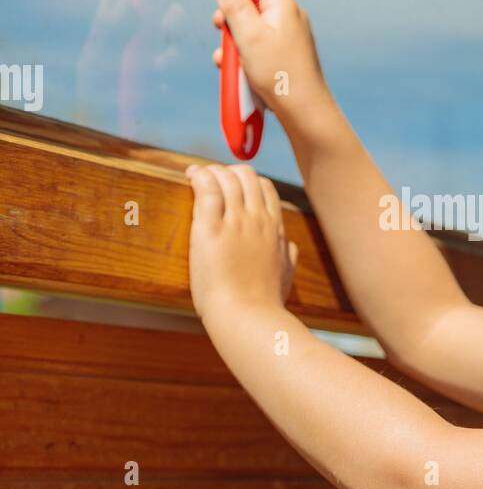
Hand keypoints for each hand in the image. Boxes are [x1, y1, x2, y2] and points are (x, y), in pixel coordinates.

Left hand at [185, 162, 297, 320]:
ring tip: (194, 175)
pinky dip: (198, 175)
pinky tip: (190, 176)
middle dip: (227, 171)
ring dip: (210, 171)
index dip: (247, 181)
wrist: (249, 317)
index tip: (231, 187)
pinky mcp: (211, 228)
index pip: (264, 187)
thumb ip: (287, 254)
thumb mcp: (286, 274)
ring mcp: (235, 222)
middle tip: (210, 179)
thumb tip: (287, 245)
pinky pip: (207, 187)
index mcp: (274, 227)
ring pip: (226, 176)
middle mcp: (257, 218)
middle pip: (246, 175)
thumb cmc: (265, 301)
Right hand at [211, 0, 329, 116]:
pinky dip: (242, 57)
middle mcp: (286, 15)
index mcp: (282, 4)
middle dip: (229, 11)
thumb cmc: (281, 76)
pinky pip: (255, 46)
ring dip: (233, 41)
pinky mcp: (283, 55)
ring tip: (233, 64)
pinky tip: (239, 77)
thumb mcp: (249, 38)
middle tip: (222, 28)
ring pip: (248, 25)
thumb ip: (234, 9)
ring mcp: (286, 35)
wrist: (306, 114)